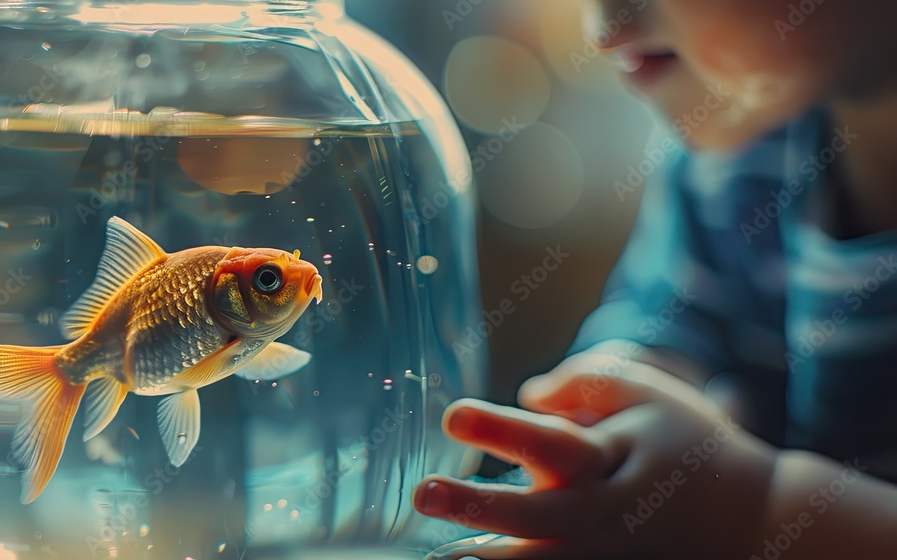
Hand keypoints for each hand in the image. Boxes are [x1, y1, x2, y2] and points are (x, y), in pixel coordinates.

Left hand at [413, 351, 778, 558]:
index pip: (552, 443)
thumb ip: (589, 382)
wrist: (754, 523)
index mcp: (615, 463)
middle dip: (477, 506)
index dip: (501, 430)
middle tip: (423, 492)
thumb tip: (527, 394)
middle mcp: (607, 516)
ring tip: (436, 559)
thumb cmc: (692, 446)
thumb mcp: (653, 397)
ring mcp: (609, 557)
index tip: (452, 415)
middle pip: (537, 517)